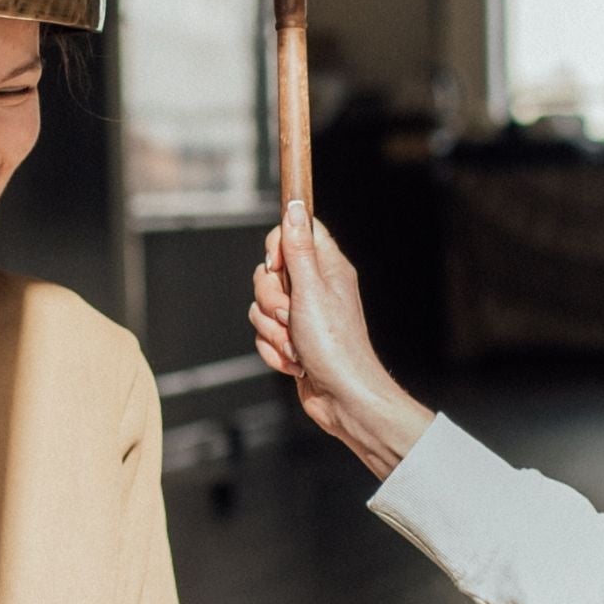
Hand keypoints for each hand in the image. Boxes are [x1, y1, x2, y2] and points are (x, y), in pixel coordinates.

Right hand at [249, 202, 432, 478]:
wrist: (342, 397)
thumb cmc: (334, 345)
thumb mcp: (311, 290)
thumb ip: (299, 248)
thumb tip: (294, 206)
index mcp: (327, 268)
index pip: (295, 232)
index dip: (278, 247)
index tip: (278, 266)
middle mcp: (315, 288)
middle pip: (269, 272)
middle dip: (270, 300)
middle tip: (291, 316)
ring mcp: (303, 315)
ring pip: (261, 307)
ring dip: (272, 331)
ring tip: (296, 345)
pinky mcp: (293, 340)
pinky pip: (264, 334)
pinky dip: (274, 350)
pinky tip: (295, 362)